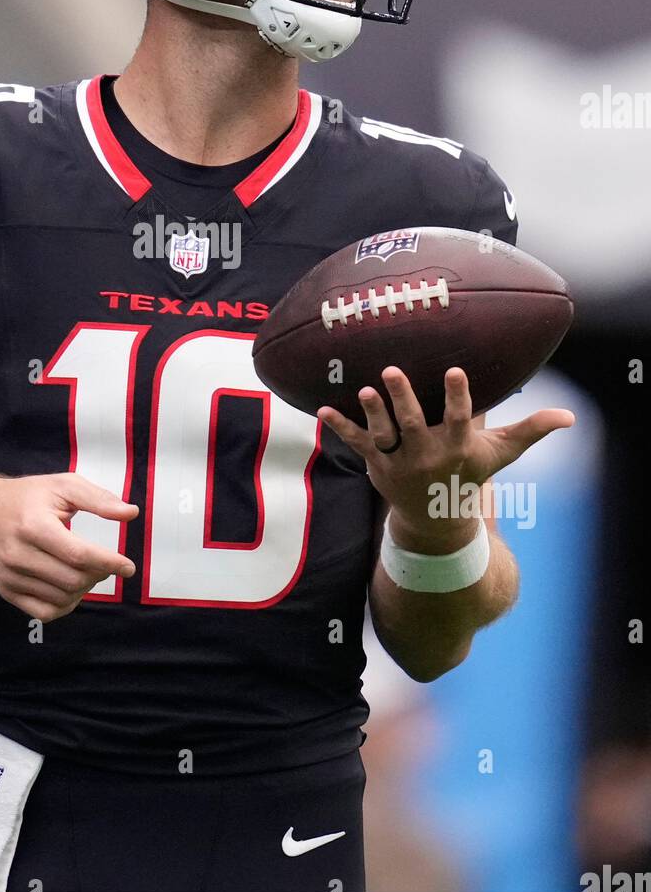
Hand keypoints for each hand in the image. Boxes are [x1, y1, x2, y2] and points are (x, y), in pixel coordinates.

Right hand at [0, 471, 137, 621]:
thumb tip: (130, 513)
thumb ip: (98, 499)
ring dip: (85, 588)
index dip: (108, 562)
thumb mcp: (62, 485)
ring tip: (88, 570)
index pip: (77, 554)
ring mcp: (10, 576)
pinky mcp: (7, 591)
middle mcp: (17, 554)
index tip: (128, 566)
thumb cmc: (27, 498)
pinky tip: (72, 587)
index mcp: (33, 525)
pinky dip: (66, 605)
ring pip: (62, 598)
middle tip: (106, 563)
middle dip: (99, 574)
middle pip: (72, 579)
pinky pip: (45, 613)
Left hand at [317, 366, 574, 531]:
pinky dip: (340, 428)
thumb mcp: (500, 454)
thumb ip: (531, 430)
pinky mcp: (376, 464)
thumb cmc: (469, 476)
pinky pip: (356, 444)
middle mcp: (426, 453)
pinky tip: (321, 408)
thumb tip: (569, 416)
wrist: (435, 521)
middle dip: (403, 398)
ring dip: (371, 414)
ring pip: (383, 434)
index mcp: (456, 446)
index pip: (459, 418)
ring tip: (364, 390)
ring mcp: (398, 460)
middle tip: (391, 370)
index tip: (456, 370)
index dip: (458, 396)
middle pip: (414, 423)